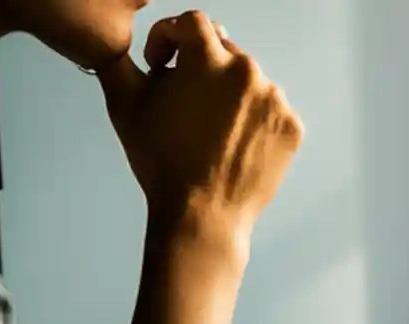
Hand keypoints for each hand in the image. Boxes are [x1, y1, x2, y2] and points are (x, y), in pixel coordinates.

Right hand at [96, 10, 302, 262]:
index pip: (192, 22)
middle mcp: (249, 71)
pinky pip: (270, 112)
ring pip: (249, 83)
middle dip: (200, 69)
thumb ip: (120, 60)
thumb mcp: (125, 104)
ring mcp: (275, 100)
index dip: (169, 38)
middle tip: (184, 104)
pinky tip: (232, 145)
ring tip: (209, 131)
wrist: (202, 215)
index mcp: (209, 57)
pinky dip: (253, 122)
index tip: (161, 64)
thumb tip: (117, 44)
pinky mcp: (291, 127)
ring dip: (229, 96)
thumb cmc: (162, 162)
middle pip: (223, 51)